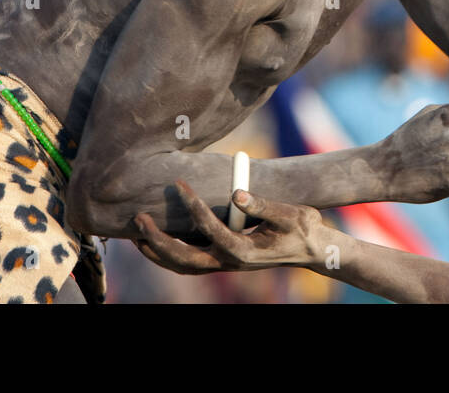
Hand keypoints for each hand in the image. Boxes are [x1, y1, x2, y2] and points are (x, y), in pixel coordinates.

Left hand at [134, 180, 321, 273]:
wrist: (310, 249)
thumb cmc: (302, 228)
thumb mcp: (290, 214)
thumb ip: (262, 205)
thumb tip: (236, 193)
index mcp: (245, 251)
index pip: (210, 229)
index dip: (193, 206)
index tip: (180, 183)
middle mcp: (230, 262)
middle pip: (184, 258)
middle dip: (158, 240)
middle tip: (139, 218)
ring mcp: (224, 265)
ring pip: (182, 266)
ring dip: (157, 251)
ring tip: (137, 232)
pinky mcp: (223, 262)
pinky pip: (188, 264)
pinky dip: (168, 256)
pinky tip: (157, 241)